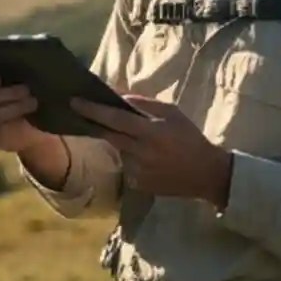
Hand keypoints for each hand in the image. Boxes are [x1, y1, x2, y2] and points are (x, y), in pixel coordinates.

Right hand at [0, 68, 52, 152]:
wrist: (32, 121)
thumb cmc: (24, 92)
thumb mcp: (19, 79)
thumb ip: (13, 72)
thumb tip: (20, 61)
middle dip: (5, 94)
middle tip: (26, 90)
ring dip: (10, 109)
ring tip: (31, 103)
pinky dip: (8, 125)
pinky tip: (24, 120)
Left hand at [71, 95, 233, 207]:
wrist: (205, 173)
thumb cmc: (189, 137)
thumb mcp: (172, 112)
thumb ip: (145, 104)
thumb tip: (119, 96)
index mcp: (151, 132)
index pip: (115, 119)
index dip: (93, 110)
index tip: (74, 101)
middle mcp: (140, 152)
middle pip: (108, 135)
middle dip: (92, 123)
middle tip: (78, 112)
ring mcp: (137, 171)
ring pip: (118, 150)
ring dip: (120, 142)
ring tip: (138, 140)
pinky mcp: (137, 184)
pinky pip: (126, 165)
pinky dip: (130, 157)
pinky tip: (146, 158)